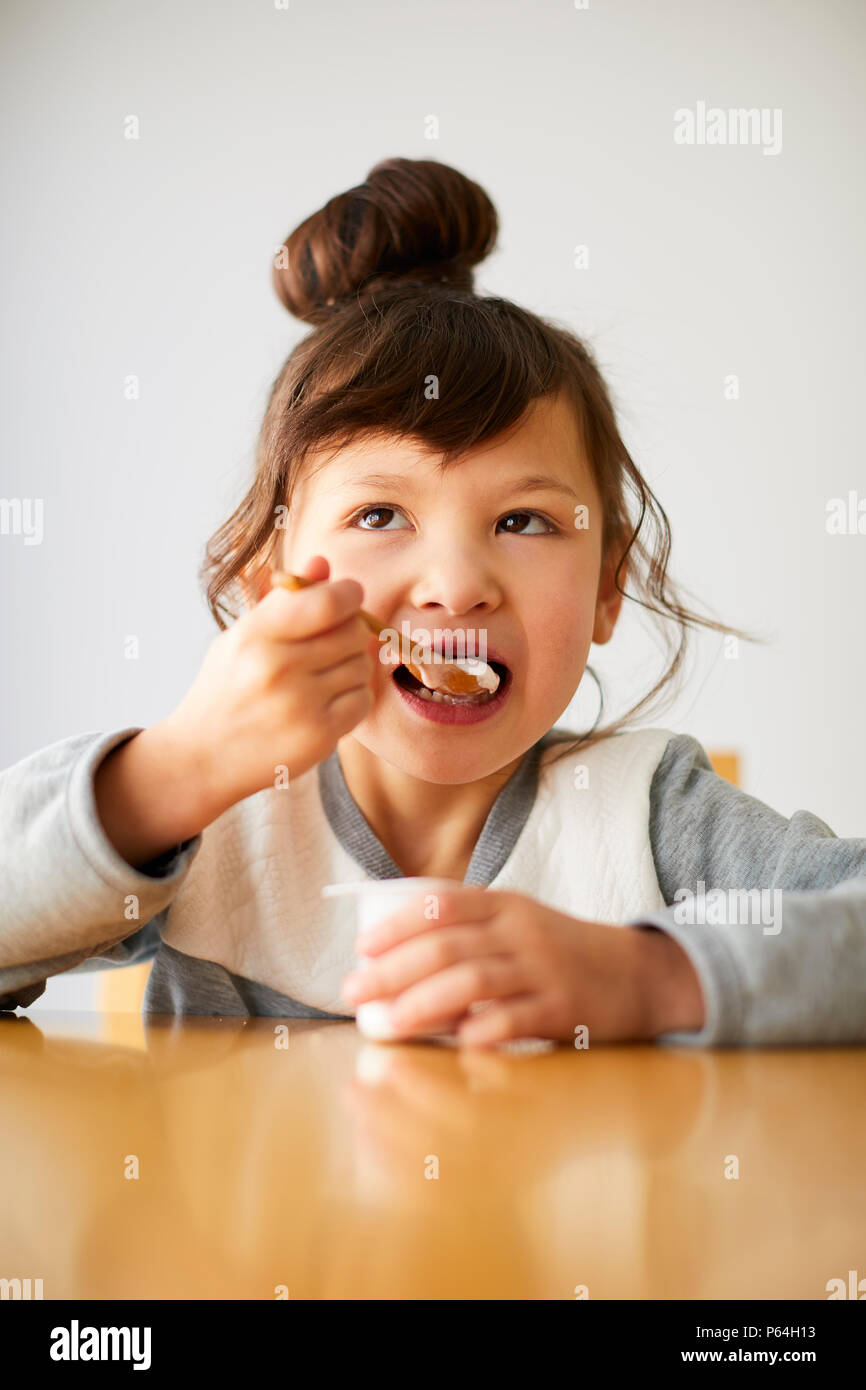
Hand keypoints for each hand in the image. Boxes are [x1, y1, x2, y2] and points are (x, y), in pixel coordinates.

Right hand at [161, 554, 378, 816]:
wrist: (203, 756)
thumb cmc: (225, 688)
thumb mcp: (243, 636)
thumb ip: (285, 600)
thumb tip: (324, 563)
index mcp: (257, 634)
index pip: (328, 600)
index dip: (348, 594)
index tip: (346, 598)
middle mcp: (278, 667)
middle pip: (353, 631)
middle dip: (349, 632)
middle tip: (330, 643)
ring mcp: (300, 704)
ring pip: (361, 665)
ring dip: (350, 667)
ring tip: (322, 676)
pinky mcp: (318, 736)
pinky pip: (362, 700)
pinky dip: (352, 698)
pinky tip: (326, 701)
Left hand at [339, 886, 705, 1046]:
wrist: (638, 974)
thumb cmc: (559, 952)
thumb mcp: (518, 923)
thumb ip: (468, 932)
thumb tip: (389, 960)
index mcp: (505, 904)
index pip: (441, 903)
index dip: (396, 925)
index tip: (360, 948)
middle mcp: (521, 932)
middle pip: (446, 946)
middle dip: (392, 970)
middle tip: (352, 994)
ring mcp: (544, 970)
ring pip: (473, 982)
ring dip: (421, 1004)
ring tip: (384, 1026)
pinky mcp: (565, 1009)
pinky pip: (516, 1020)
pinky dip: (481, 1031)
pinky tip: (452, 1045)